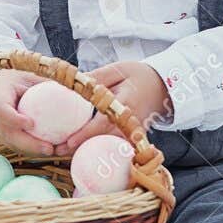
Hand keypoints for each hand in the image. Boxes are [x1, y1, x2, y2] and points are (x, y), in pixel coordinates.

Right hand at [0, 69, 57, 157]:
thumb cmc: (17, 81)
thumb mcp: (28, 77)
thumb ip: (43, 84)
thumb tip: (68, 88)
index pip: (2, 111)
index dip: (15, 119)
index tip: (31, 124)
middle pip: (9, 135)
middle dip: (29, 144)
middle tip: (49, 148)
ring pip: (14, 145)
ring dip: (34, 151)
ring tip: (53, 152)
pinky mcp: (4, 139)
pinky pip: (18, 147)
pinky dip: (34, 151)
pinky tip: (51, 151)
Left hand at [52, 61, 172, 156]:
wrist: (164, 86)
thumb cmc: (140, 75)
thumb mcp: (118, 70)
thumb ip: (97, 78)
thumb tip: (73, 83)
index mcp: (126, 104)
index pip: (104, 122)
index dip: (86, 133)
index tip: (69, 141)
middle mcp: (130, 122)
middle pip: (103, 139)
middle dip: (80, 147)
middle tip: (58, 150)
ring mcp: (133, 132)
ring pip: (108, 145)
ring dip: (87, 149)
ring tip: (63, 151)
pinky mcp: (132, 136)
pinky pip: (114, 145)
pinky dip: (98, 148)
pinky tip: (81, 149)